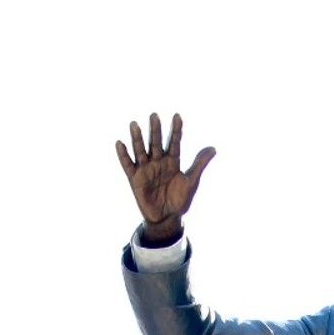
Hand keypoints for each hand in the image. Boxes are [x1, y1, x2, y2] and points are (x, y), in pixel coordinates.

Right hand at [116, 113, 215, 244]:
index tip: (177, 116)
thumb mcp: (192, 181)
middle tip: (154, 115)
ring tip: (134, 124)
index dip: (176, 130)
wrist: (168, 218)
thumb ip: (200, 164)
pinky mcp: (135, 179)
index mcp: (172, 161)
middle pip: (156, 143)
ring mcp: (146, 169)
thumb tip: (213, 148)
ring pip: (141, 150)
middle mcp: (158, 162)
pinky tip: (119, 143)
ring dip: (137, 138)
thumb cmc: (180, 200)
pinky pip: (128, 165)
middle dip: (155, 130)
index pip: (174, 142)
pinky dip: (123, 155)